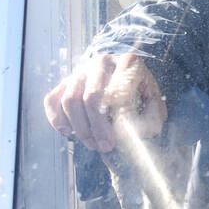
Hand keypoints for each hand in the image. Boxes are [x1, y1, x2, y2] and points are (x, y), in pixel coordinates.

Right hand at [43, 53, 166, 152]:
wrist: (127, 88)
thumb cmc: (143, 99)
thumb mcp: (156, 106)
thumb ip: (152, 117)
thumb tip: (133, 131)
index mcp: (128, 62)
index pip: (118, 91)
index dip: (117, 119)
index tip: (118, 139)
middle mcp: (103, 62)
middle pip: (91, 97)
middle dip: (97, 127)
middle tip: (105, 147)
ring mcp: (81, 70)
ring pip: (70, 100)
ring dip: (80, 127)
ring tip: (92, 144)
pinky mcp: (66, 82)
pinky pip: (52, 99)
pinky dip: (57, 119)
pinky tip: (70, 133)